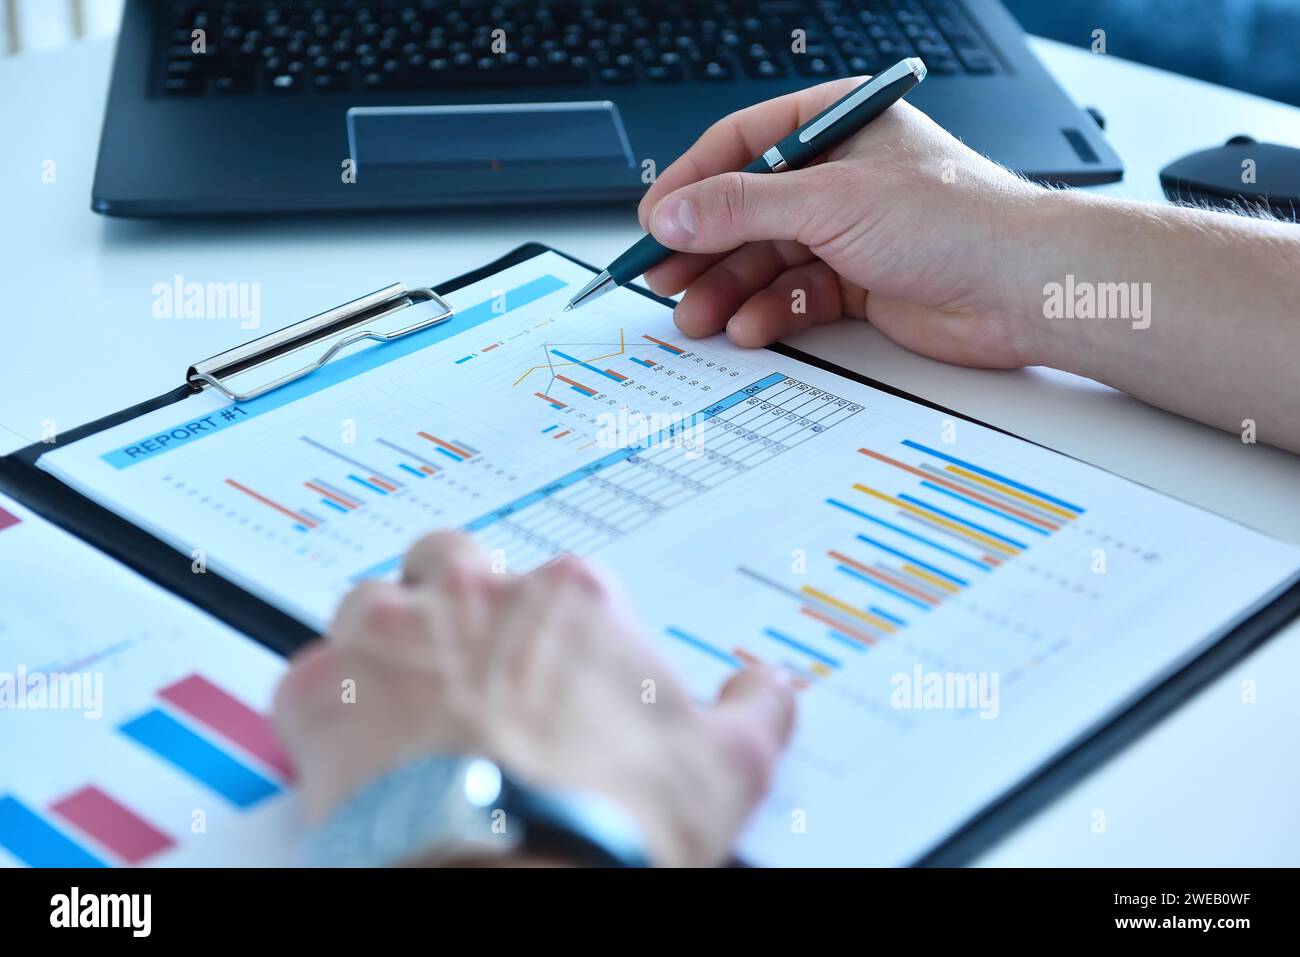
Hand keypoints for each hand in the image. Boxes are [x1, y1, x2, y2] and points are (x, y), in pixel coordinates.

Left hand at [273, 532, 794, 866]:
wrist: (519, 876)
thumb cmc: (615, 821)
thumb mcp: (727, 766)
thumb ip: (757, 708)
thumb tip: (771, 685)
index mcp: (571, 600)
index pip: (547, 580)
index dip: (541, 627)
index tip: (541, 670)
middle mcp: (475, 597)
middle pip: (449, 563)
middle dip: (454, 603)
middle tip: (465, 667)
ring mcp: (390, 636)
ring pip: (371, 603)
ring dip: (385, 644)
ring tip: (402, 706)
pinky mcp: (320, 691)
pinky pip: (308, 675)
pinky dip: (324, 708)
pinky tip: (352, 751)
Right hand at [638, 76, 1048, 367]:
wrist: (1020, 287)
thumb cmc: (954, 218)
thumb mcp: (829, 202)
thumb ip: (741, 208)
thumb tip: (673, 213)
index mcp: (834, 126)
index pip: (740, 145)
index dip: (690, 185)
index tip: (653, 222)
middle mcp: (839, 176)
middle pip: (747, 210)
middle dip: (704, 249)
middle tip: (662, 279)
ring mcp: (849, 231)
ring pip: (767, 258)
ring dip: (729, 289)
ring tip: (696, 316)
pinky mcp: (859, 282)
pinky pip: (795, 295)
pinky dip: (770, 312)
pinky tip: (750, 326)